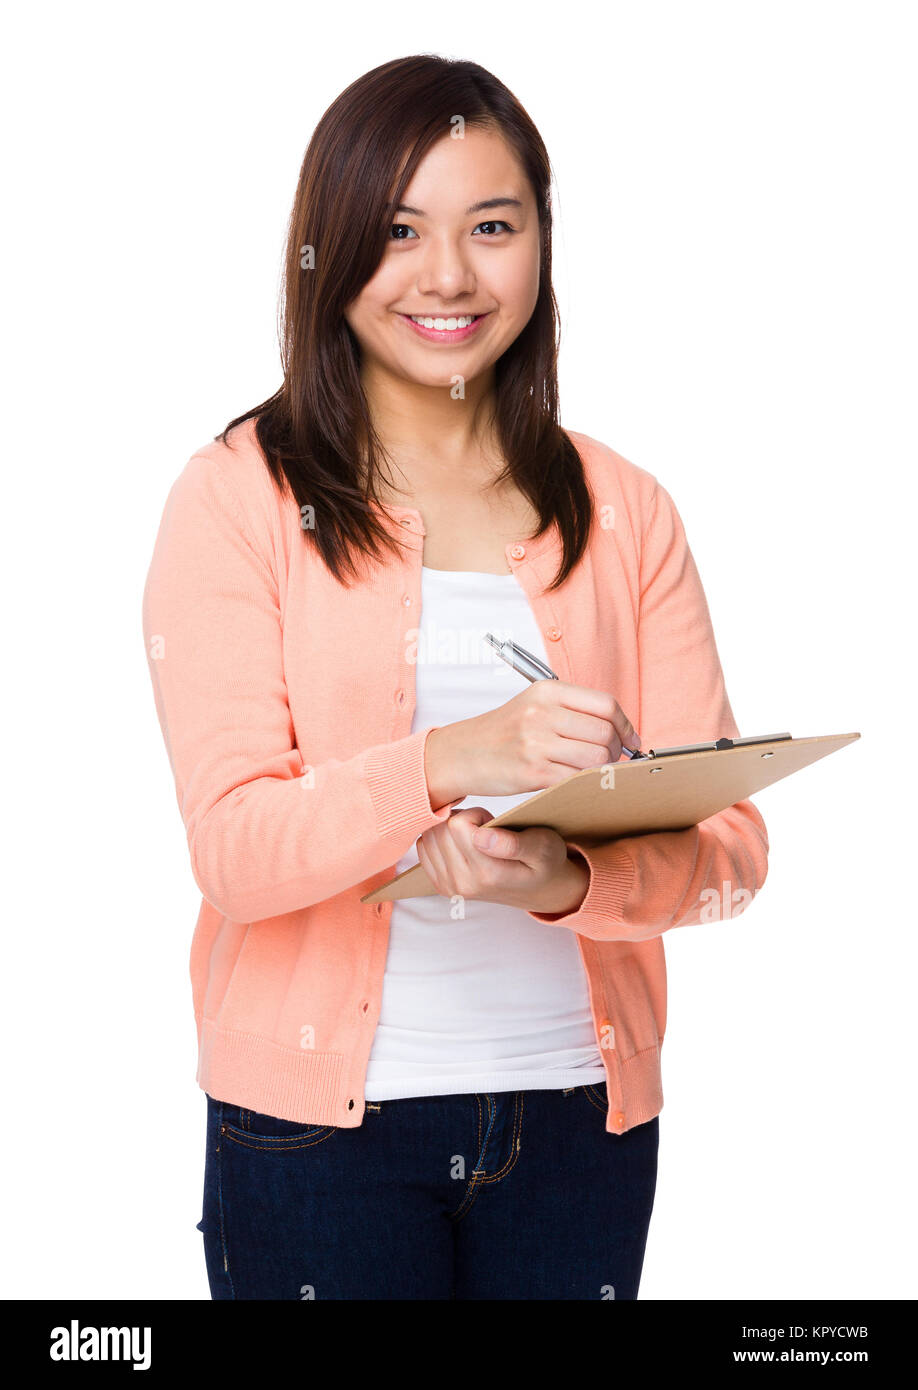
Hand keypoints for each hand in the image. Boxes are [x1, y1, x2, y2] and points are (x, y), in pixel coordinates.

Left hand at [415, 806, 589, 914]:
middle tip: (486, 830)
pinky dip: (440, 840)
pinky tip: (462, 845)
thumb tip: (481, 837)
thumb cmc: (544, 861)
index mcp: (488, 874)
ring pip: (430, 836)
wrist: (539, 889)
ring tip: (476, 838)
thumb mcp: (544, 847)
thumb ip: (514, 843)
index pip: (457, 824)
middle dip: (462, 820)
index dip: (476, 814)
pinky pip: (424, 849)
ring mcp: (450, 888)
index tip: (492, 822)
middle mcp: (464, 884)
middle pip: (440, 829)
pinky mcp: (441, 886)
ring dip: (450, 830)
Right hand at [424, 679, 640, 802]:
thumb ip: (573, 711)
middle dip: (616, 752)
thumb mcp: (534, 705)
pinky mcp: (532, 772)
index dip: (625, 725)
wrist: (463, 753)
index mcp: (547, 691)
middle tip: (611, 761)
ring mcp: (536, 743)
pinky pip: (576, 779)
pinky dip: (584, 783)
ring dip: (602, 770)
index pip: (605, 704)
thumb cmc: (504, 732)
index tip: (631, 741)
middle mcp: (542, 713)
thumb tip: (620, 731)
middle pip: (604, 733)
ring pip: (595, 759)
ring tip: (593, 772)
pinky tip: (579, 783)